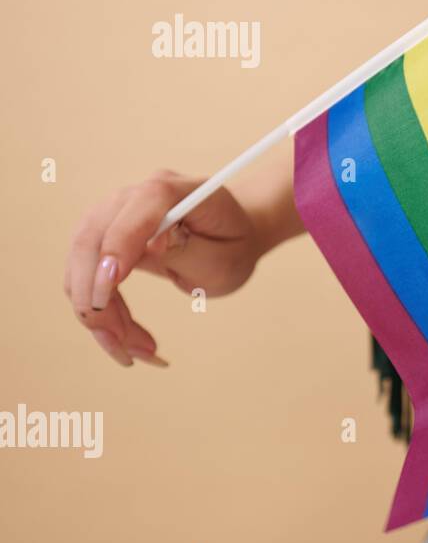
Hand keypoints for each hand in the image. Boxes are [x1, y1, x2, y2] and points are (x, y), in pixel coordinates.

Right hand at [64, 169, 260, 366]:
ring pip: (81, 268)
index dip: (118, 247)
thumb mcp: (225, 257)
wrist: (229, 237)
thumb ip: (188, 249)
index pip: (134, 211)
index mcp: (170, 190)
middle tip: (128, 348)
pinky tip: (127, 340)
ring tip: (139, 352)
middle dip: (99, 300)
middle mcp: (131, 197)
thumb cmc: (231, 246)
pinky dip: (101, 314)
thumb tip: (152, 243)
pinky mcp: (101, 240)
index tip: (111, 288)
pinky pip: (85, 280)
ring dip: (99, 316)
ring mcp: (110, 216)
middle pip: (91, 243)